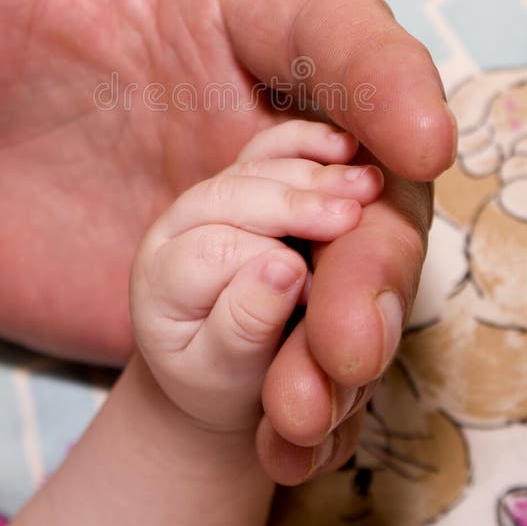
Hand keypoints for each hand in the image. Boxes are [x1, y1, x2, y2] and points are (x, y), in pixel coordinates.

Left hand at [131, 121, 382, 432]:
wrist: (226, 374)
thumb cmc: (225, 384)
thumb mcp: (223, 379)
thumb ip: (244, 328)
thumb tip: (285, 269)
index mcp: (160, 280)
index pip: (211, 255)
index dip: (265, 266)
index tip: (316, 289)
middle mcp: (176, 227)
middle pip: (230, 196)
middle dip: (294, 203)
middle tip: (353, 216)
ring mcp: (211, 198)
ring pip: (254, 166)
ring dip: (312, 171)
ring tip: (366, 186)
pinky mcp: (246, 182)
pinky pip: (270, 146)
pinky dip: (305, 141)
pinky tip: (344, 146)